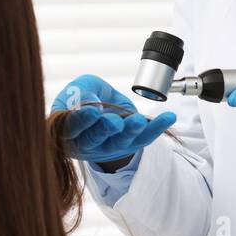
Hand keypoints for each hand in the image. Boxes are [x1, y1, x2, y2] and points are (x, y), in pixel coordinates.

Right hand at [50, 74, 175, 163]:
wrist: (99, 106)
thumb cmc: (82, 96)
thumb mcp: (78, 88)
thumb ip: (80, 94)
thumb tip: (90, 104)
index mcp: (67, 130)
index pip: (71, 127)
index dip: (81, 120)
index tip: (92, 110)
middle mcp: (86, 144)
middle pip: (95, 139)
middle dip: (106, 129)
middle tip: (115, 122)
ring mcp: (109, 147)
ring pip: (120, 141)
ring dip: (131, 131)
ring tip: (139, 121)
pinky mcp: (130, 145)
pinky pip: (145, 138)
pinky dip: (157, 127)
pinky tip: (169, 117)